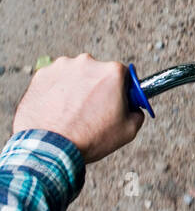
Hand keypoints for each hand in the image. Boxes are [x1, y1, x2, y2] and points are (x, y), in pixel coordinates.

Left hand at [12, 54, 143, 162]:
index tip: (114, 101)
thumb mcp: (128, 131)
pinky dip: (55, 91)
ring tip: (70, 113)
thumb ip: (137, 113)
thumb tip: (134, 109)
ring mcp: (62, 67)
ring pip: (74, 75)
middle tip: (90, 111)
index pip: (122, 75)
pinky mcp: (42, 75)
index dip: (120, 90)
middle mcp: (87, 62)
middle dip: (95, 88)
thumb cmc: (89, 138)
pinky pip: (54, 80)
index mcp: (112, 72)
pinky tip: (56, 110)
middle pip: (96, 73)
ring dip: (74, 88)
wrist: (51, 147)